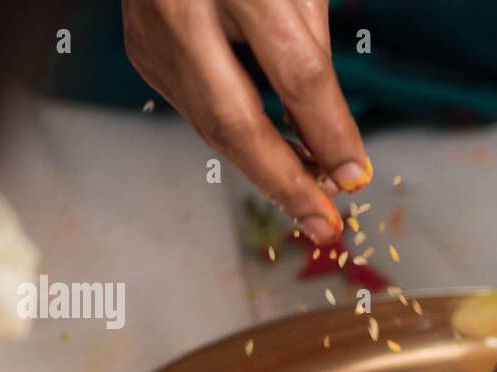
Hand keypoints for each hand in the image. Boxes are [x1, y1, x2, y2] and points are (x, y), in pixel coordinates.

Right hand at [122, 0, 368, 243]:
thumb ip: (310, 45)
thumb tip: (326, 133)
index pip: (294, 74)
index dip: (329, 131)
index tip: (356, 175)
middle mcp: (180, 8)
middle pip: (234, 121)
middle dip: (284, 183)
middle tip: (324, 225)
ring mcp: (149, 32)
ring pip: (212, 124)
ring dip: (265, 165)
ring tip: (312, 197)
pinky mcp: (140, 49)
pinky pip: (199, 105)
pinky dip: (240, 134)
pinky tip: (276, 152)